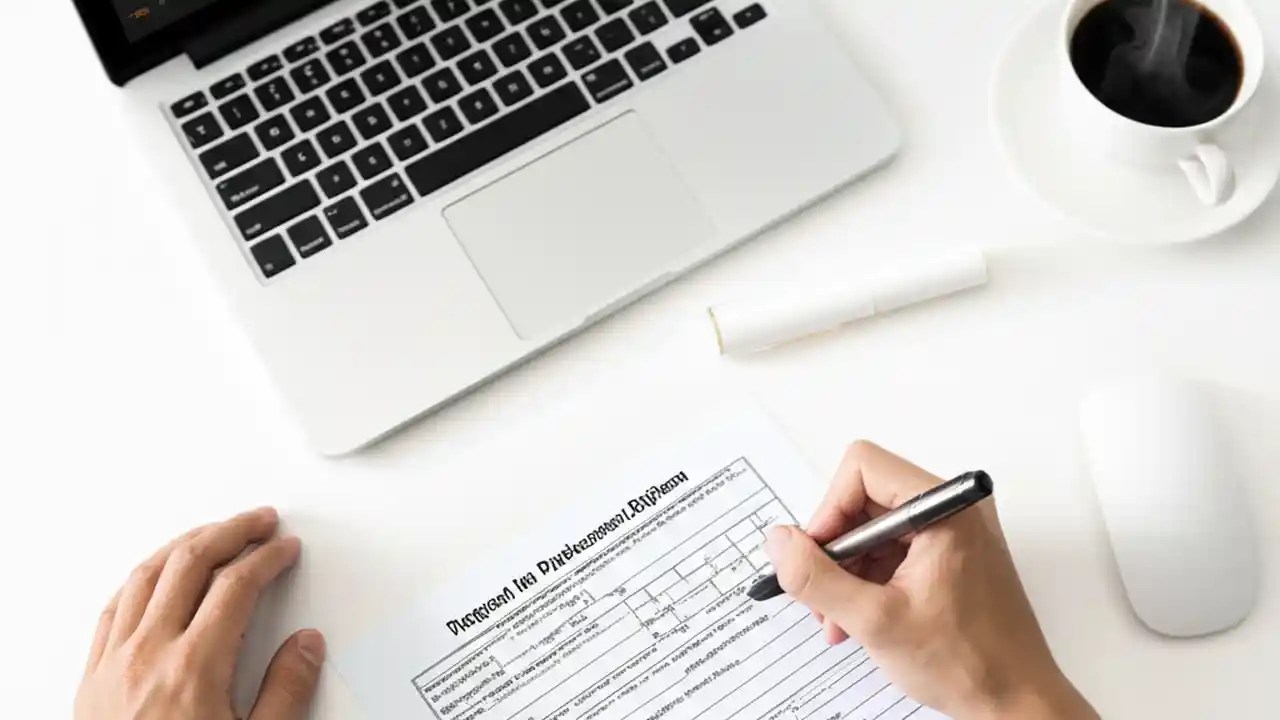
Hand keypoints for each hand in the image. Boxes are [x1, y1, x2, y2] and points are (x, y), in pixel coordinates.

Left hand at [76, 507, 323, 719]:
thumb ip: (286, 693)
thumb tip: (306, 646)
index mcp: (194, 668)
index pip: (236, 586)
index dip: (267, 557)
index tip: (285, 549)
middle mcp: (147, 655)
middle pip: (190, 563)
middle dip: (231, 531)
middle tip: (258, 521)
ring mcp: (113, 663)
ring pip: (146, 575)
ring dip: (185, 544)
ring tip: (212, 534)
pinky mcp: (90, 679)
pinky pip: (113, 607)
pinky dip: (141, 578)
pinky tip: (154, 575)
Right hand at [763, 442, 1096, 719]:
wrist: (1017, 702)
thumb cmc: (970, 663)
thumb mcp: (875, 620)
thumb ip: (817, 578)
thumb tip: (779, 542)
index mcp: (946, 508)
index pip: (863, 468)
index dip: (829, 509)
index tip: (815, 554)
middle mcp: (954, 508)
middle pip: (864, 497)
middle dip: (834, 548)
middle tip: (819, 592)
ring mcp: (954, 531)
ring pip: (873, 527)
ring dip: (846, 571)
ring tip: (837, 618)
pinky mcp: (950, 554)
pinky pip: (892, 549)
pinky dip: (867, 580)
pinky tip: (857, 618)